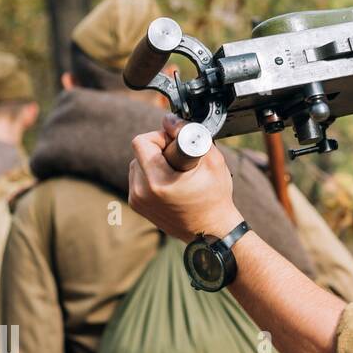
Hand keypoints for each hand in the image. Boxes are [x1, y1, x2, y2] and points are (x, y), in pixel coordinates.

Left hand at [129, 115, 242, 241]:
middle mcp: (141, 191)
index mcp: (158, 181)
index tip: (176, 144)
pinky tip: (169, 183)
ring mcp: (137, 199)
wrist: (211, 231)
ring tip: (175, 173)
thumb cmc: (215, 198)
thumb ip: (190, 135)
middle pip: (139, 152)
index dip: (161, 137)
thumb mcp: (213, 161)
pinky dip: (151, 175)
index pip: (142, 141)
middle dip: (159, 149)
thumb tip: (169, 120)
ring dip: (154, 162)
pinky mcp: (136, 205)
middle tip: (179, 159)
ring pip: (137, 164)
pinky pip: (138, 178)